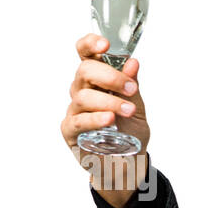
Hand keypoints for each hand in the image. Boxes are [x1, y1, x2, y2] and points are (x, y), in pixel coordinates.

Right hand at [61, 33, 150, 204]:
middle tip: (131, 88)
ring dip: (109, 102)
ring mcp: (74, 110)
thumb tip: (132, 63)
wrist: (129, 163)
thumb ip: (132, 87)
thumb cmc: (130, 132)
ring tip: (129, 111)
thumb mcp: (137, 107)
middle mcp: (82, 91)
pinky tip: (109, 120)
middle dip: (109, 76)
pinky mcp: (70, 131)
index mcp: (96, 80)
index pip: (85, 54)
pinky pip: (78, 121)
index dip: (91, 44)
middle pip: (84, 71)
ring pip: (83, 96)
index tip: (106, 44)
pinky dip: (95, 119)